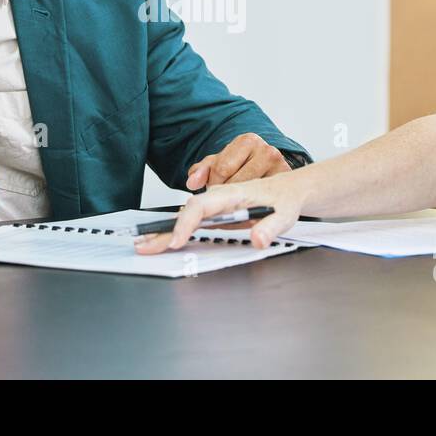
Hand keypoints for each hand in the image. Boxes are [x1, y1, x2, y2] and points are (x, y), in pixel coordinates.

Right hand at [134, 174, 307, 254]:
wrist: (290, 189)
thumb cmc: (286, 199)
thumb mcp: (285, 214)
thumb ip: (271, 227)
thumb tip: (258, 240)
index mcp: (233, 194)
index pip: (201, 207)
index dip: (186, 224)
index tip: (178, 241)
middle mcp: (220, 196)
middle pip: (186, 212)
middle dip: (165, 230)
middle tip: (144, 246)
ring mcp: (216, 204)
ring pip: (186, 217)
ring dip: (166, 231)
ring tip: (146, 245)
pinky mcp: (217, 213)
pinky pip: (192, 221)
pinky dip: (177, 231)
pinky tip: (164, 241)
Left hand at [185, 133, 291, 190]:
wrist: (274, 169)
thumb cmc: (246, 164)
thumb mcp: (222, 162)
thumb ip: (203, 170)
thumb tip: (192, 181)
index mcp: (247, 140)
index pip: (222, 168)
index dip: (215, 183)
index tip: (217, 186)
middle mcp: (266, 149)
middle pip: (236, 182)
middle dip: (227, 192)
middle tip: (229, 194)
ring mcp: (279, 165)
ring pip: (249, 192)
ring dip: (241, 199)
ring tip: (241, 195)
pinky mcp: (287, 182)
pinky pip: (263, 199)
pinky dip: (254, 202)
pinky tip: (254, 199)